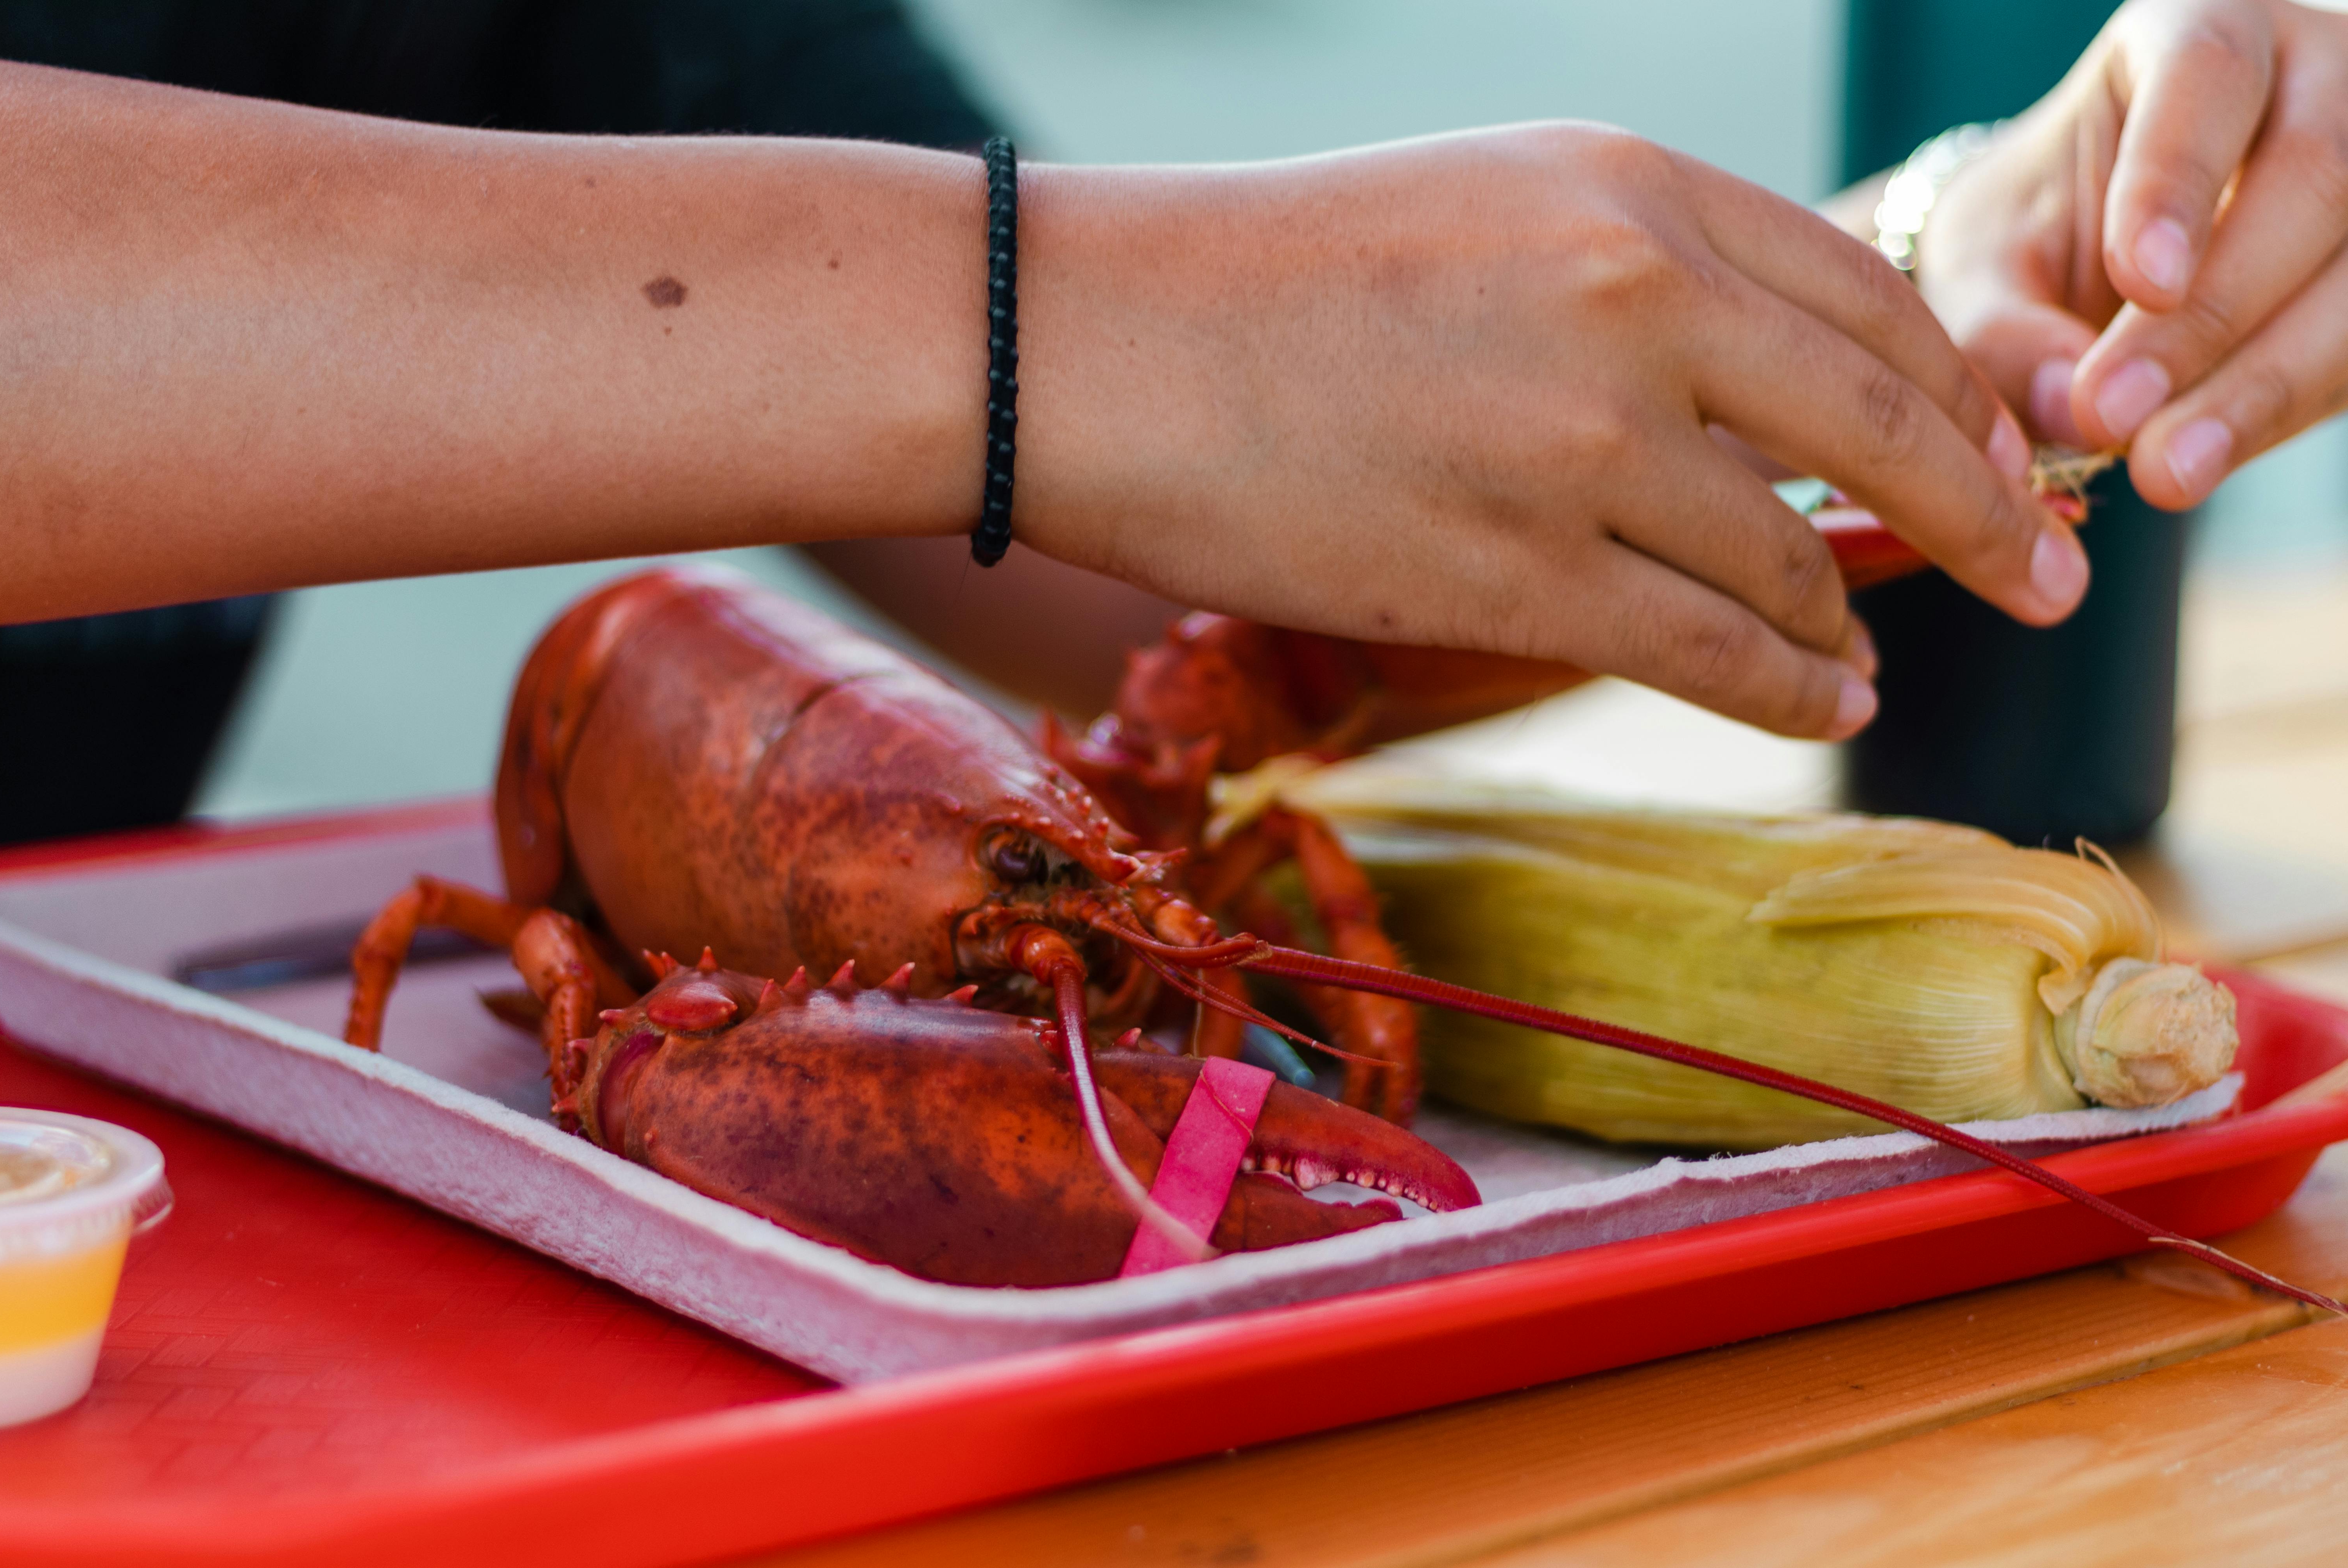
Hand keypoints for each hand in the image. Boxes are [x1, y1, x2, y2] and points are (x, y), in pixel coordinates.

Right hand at [1018, 124, 2079, 741]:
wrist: (1094, 341)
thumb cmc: (1278, 274)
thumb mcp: (1497, 208)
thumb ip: (1654, 279)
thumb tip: (1787, 399)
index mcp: (1637, 191)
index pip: (1877, 302)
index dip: (1965, 397)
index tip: (2005, 459)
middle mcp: (1635, 302)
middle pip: (1887, 429)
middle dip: (1992, 517)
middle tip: (2051, 578)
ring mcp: (1578, 447)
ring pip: (1791, 565)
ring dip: (1849, 624)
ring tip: (1866, 661)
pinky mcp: (1511, 577)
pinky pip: (1710, 654)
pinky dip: (1789, 689)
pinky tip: (1821, 703)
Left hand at [1913, 0, 2347, 508]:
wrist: (2085, 256)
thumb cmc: (2029, 233)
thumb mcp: (1982, 262)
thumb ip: (2001, 327)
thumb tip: (2069, 409)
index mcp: (2200, 28)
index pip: (2209, 79)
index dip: (2180, 182)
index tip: (2141, 283)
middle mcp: (2317, 71)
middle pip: (2313, 173)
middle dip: (2216, 315)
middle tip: (2115, 421)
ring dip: (2267, 382)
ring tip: (2166, 470)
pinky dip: (2287, 405)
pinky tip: (2210, 455)